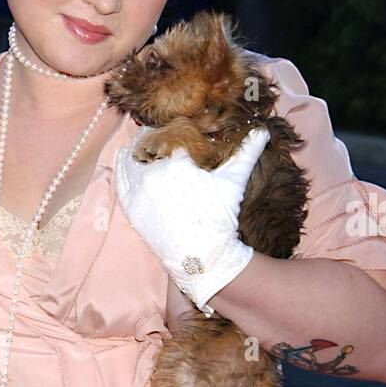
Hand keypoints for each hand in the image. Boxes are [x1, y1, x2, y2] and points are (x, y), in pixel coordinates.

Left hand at [113, 126, 269, 315]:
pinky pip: (121, 180)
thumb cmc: (219, 218)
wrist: (201, 255)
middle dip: (155, 141)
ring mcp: (140, 192)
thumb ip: (246, 153)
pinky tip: (123, 156)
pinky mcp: (131, 207)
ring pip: (133, 162)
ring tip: (139, 144)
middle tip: (157, 136)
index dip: (175, 134)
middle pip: (152, 149)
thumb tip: (264, 130)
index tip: (177, 130)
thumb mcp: (233, 182)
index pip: (173, 140)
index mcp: (178, 164)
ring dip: (136, 151)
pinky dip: (121, 167)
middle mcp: (155, 175)